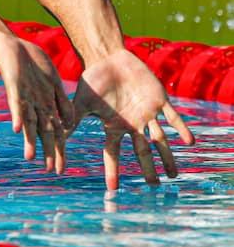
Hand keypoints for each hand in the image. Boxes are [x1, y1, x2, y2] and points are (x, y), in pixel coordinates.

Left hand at [0, 36, 72, 172]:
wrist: (14, 45)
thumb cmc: (34, 64)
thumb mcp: (54, 83)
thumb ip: (62, 103)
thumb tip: (69, 125)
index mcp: (46, 105)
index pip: (54, 132)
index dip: (57, 150)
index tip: (60, 169)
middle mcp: (35, 105)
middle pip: (42, 132)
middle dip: (46, 151)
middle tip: (48, 171)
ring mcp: (24, 97)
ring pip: (28, 123)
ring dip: (29, 140)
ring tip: (30, 158)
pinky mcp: (14, 87)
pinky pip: (16, 104)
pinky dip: (17, 116)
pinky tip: (16, 129)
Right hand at [71, 49, 194, 189]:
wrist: (108, 57)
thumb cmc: (93, 79)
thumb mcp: (81, 102)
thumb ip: (73, 119)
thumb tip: (58, 135)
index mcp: (114, 126)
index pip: (112, 152)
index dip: (113, 170)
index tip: (112, 189)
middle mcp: (132, 124)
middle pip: (141, 151)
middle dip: (148, 168)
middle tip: (154, 186)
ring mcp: (147, 113)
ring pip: (159, 139)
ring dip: (167, 157)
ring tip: (173, 175)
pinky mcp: (159, 100)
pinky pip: (173, 117)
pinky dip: (180, 129)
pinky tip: (188, 142)